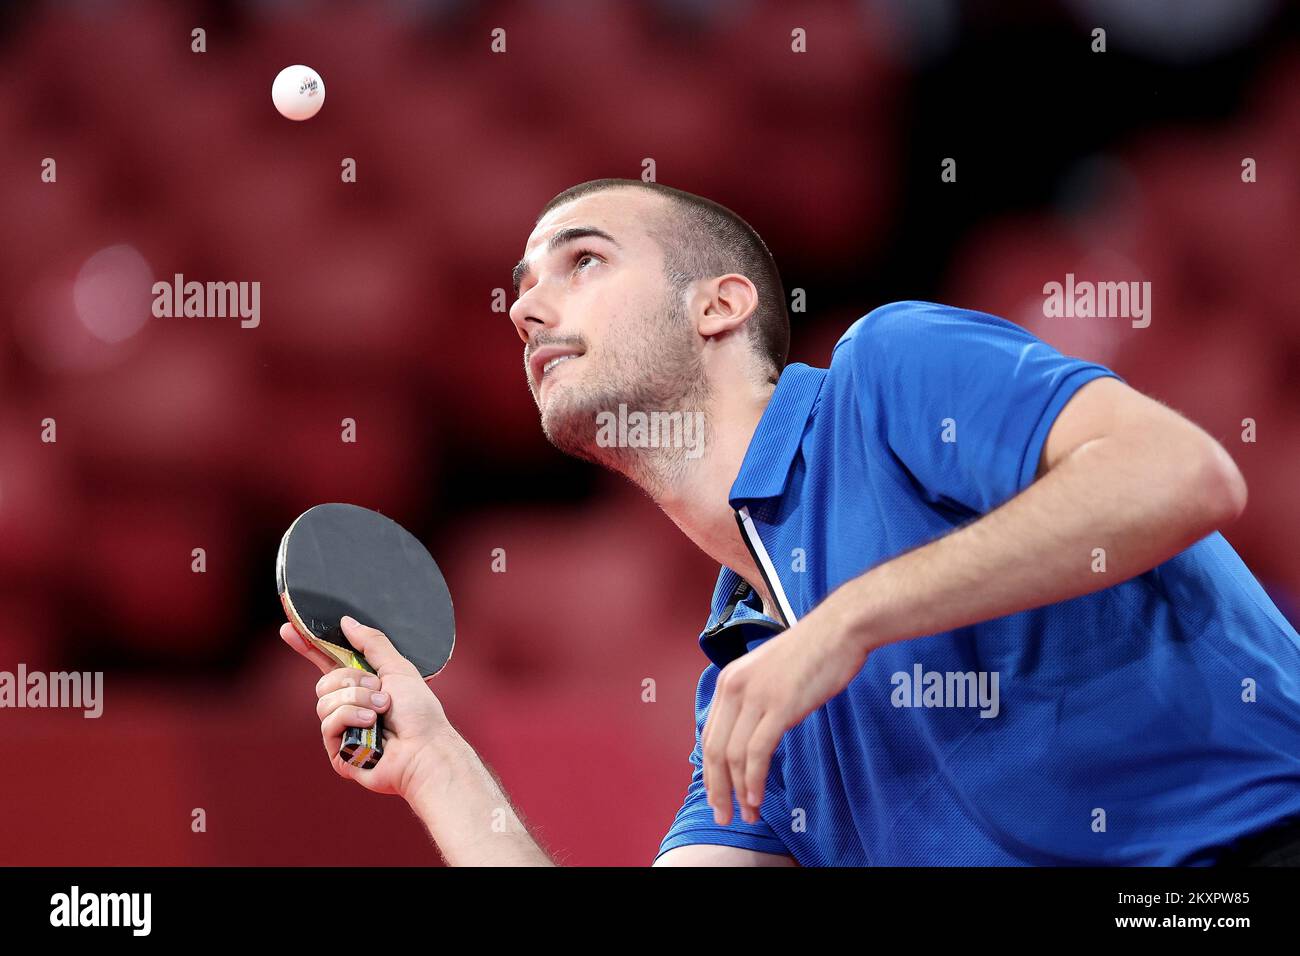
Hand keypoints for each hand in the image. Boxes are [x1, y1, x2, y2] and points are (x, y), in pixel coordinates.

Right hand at [280, 616, 457, 799]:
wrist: (425, 748)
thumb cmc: (419, 713)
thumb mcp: (398, 668)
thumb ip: (372, 643)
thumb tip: (346, 622)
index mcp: (363, 685)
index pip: (327, 662)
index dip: (308, 646)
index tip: (288, 629)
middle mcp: (349, 706)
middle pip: (324, 681)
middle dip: (351, 681)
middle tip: (378, 688)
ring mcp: (342, 730)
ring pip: (325, 702)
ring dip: (357, 700)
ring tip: (381, 710)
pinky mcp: (337, 751)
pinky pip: (329, 723)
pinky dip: (352, 718)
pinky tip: (371, 726)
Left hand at [701, 602, 868, 824]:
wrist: (839, 629)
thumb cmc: (813, 651)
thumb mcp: (770, 673)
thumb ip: (756, 698)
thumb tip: (752, 733)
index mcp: (729, 680)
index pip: (709, 735)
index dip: (711, 771)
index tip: (719, 794)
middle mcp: (734, 687)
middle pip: (714, 749)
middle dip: (717, 788)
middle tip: (723, 816)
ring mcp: (756, 697)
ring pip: (732, 756)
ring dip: (737, 792)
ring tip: (747, 814)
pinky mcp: (779, 706)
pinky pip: (757, 753)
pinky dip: (754, 781)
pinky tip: (757, 798)